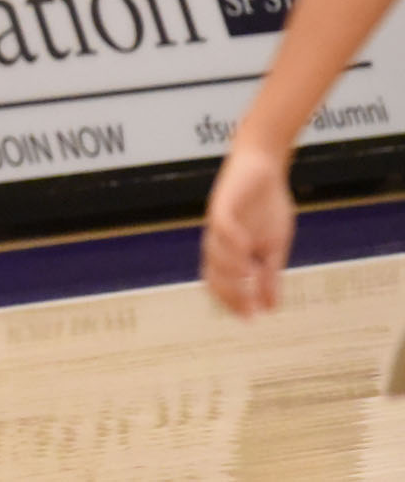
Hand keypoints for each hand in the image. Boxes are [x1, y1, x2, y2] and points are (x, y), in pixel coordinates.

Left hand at [201, 142, 295, 317]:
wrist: (264, 167)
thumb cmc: (266, 207)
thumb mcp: (273, 247)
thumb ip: (269, 276)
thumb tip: (270, 308)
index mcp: (228, 253)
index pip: (220, 283)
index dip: (232, 302)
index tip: (250, 319)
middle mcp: (217, 241)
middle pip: (214, 272)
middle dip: (230, 293)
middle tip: (248, 310)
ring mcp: (218, 223)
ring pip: (214, 251)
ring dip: (230, 269)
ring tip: (247, 281)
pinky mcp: (222, 203)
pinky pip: (222, 224)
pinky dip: (231, 238)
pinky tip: (246, 249)